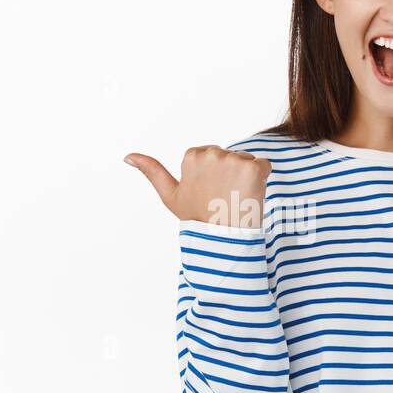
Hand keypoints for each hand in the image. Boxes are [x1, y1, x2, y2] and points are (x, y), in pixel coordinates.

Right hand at [124, 145, 270, 228]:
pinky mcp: (253, 167)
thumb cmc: (196, 218)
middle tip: (223, 199)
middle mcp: (211, 153)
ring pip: (247, 161)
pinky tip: (250, 196)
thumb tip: (127, 156)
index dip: (214, 177)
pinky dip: (262, 179)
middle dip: (230, 174)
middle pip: (231, 157)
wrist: (221, 240)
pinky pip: (264, 166)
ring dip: (246, 178)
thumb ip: (151, 171)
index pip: (213, 158)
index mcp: (191, 155)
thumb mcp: (170, 195)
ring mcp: (232, 159)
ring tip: (235, 199)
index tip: (209, 194)